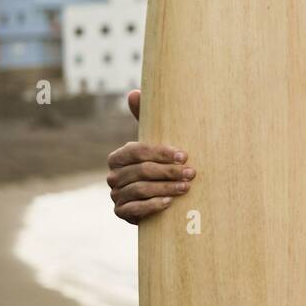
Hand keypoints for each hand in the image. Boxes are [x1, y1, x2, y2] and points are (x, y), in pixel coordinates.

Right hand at [106, 89, 196, 223]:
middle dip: (169, 171)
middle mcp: (113, 175)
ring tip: (187, 187)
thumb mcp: (156, 145)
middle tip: (192, 173)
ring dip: (165, 188)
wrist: (159, 198)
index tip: (184, 156)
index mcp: (119, 156)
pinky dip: (152, 206)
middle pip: (141, 171)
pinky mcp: (121, 213)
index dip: (161, 153)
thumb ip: (145, 120)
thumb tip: (134, 92)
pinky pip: (134, 209)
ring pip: (139, 189)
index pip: (138, 151)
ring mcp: (116, 195)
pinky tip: (170, 204)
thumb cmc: (160, 165)